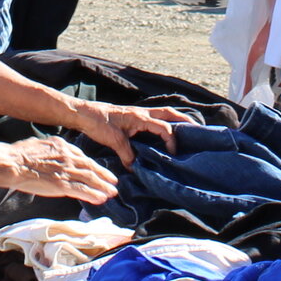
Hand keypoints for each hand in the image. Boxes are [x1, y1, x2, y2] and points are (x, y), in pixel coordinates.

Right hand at [4, 135, 118, 205]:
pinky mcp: (62, 185)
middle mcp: (68, 157)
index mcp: (62, 146)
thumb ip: (50, 148)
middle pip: (90, 167)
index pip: (81, 156)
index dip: (92, 165)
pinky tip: (101, 199)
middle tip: (114, 181)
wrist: (13, 163)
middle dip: (104, 175)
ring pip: (90, 179)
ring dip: (103, 186)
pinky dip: (93, 195)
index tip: (98, 170)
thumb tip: (52, 151)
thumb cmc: (19, 154)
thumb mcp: (39, 144)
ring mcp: (66, 171)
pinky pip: (82, 190)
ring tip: (112, 192)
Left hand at [67, 101, 187, 167]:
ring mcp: (138, 114)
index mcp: (140, 117)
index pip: (164, 128)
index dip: (171, 141)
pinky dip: (163, 124)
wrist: (83, 113)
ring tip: (188, 130)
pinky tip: (165, 134)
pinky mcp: (133, 118)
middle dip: (184, 121)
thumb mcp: (113, 140)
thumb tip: (135, 168)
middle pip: (169, 113)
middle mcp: (142, 113)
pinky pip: (154, 119)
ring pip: (163, 114)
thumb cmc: (97, 122)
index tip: (173, 154)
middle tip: (198, 130)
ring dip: (175, 120)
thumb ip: (127, 153)